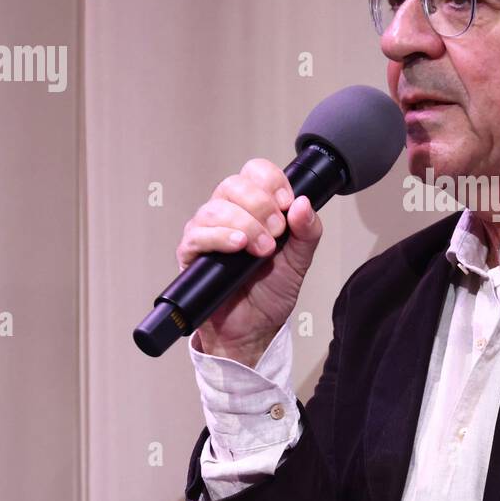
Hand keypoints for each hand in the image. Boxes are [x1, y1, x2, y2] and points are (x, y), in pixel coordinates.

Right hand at [176, 158, 322, 361]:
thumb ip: (308, 231)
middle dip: (260, 205)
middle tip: (276, 233)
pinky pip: (197, 234)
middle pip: (233, 185)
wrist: (254, 328)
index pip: (255, 172)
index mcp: (253, 208)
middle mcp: (228, 214)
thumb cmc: (271, 293)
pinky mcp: (191, 254)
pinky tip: (239, 246)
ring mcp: (207, 232)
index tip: (286, 204)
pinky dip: (220, 236)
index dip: (271, 182)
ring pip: (215, 208)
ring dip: (245, 224)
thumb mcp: (300, 260)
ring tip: (262, 249)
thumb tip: (303, 204)